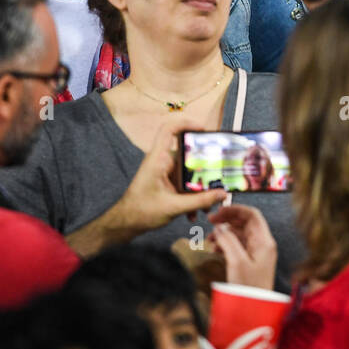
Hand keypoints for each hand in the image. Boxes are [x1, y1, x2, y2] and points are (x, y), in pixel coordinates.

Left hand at [114, 115, 222, 235]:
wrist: (126, 225)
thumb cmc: (141, 212)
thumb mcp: (173, 207)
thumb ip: (200, 201)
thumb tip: (222, 194)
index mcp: (158, 159)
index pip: (169, 130)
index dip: (186, 124)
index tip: (204, 130)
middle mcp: (162, 162)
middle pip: (188, 154)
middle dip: (205, 168)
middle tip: (219, 176)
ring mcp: (165, 173)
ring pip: (189, 173)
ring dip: (200, 188)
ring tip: (207, 205)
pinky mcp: (167, 184)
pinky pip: (186, 184)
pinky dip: (192, 197)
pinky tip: (195, 213)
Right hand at [208, 204, 277, 290]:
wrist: (253, 310)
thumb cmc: (248, 289)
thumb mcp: (237, 262)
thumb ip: (228, 241)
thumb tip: (220, 227)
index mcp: (264, 241)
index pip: (252, 214)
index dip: (234, 210)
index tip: (218, 212)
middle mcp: (262, 244)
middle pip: (245, 223)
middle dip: (227, 220)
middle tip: (210, 222)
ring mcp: (256, 253)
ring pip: (239, 234)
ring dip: (224, 233)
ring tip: (210, 239)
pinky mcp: (250, 261)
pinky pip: (237, 245)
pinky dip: (226, 243)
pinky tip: (215, 249)